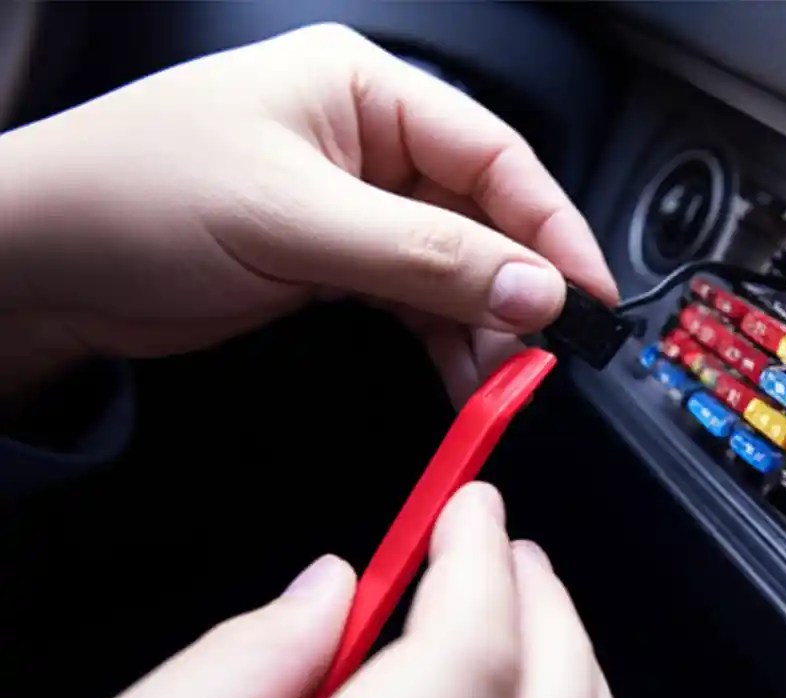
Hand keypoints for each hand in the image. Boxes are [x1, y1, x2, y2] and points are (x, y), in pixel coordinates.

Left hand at [0, 24, 616, 406]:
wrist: (35, 262)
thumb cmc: (132, 195)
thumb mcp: (294, 221)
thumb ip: (425, 258)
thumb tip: (534, 286)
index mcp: (364, 89)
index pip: (494, 155)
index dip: (551, 227)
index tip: (588, 295)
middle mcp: (367, 139)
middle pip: (481, 214)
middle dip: (517, 285)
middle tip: (544, 352)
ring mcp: (351, 202)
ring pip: (452, 263)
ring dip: (482, 322)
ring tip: (500, 379)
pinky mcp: (330, 257)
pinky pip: (413, 296)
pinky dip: (441, 337)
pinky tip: (461, 375)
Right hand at [92, 483, 615, 697]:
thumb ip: (238, 665)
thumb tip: (329, 590)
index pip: (471, 651)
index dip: (479, 560)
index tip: (469, 506)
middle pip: (553, 694)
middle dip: (543, 603)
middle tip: (510, 545)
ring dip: (569, 660)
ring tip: (531, 608)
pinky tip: (534, 696)